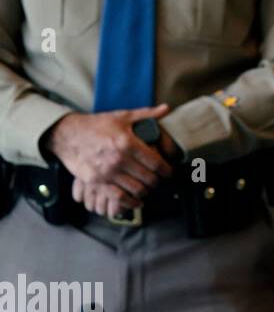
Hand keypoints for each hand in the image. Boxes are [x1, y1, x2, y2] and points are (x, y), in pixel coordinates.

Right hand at [46, 104, 173, 215]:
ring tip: (147, 188)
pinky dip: (131, 203)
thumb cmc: (96, 125)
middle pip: (149, 178)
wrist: (67, 134)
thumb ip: (146, 115)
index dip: (166, 170)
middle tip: (158, 180)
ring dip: (145, 191)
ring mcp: (106, 172)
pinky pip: (118, 198)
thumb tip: (166, 109)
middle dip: (157, 181)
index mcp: (128, 143)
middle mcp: (119, 159)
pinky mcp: (95, 181)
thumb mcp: (122, 117)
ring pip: (136, 190)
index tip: (168, 172)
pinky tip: (136, 201)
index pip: (156, 163)